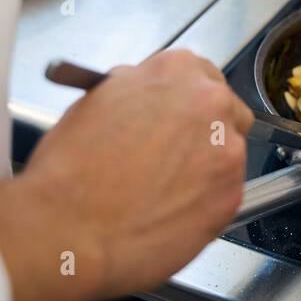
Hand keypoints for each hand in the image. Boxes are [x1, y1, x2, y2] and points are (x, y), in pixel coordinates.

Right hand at [0, 50, 251, 300]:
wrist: (68, 228)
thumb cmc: (70, 170)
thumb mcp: (95, 100)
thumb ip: (136, 89)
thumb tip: (145, 94)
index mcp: (177, 71)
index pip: (199, 74)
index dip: (184, 100)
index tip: (176, 115)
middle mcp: (210, 104)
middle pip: (225, 110)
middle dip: (203, 130)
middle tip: (174, 154)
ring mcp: (228, 151)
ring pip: (228, 154)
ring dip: (205, 166)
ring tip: (163, 189)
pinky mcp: (232, 196)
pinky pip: (224, 193)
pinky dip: (204, 201)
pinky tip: (170, 210)